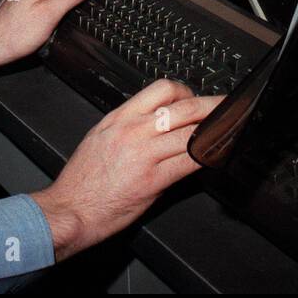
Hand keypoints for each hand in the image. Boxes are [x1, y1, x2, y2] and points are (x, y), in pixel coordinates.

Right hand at [30, 80, 221, 260]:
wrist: (69, 209)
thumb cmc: (82, 181)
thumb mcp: (100, 138)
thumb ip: (129, 127)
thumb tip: (157, 126)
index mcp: (119, 117)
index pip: (161, 88)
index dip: (186, 91)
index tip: (196, 98)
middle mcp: (132, 130)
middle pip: (184, 107)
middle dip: (212, 105)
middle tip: (227, 107)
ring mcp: (143, 154)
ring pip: (190, 132)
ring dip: (214, 132)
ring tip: (227, 132)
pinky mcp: (152, 180)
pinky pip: (188, 162)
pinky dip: (206, 158)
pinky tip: (213, 157)